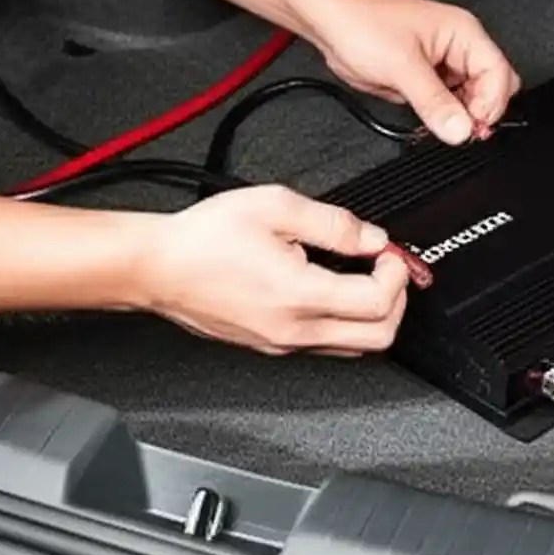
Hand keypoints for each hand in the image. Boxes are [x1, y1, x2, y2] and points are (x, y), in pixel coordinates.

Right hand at [134, 185, 408, 355]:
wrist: (156, 266)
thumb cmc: (203, 239)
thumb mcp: (276, 207)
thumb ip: (334, 223)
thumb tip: (373, 238)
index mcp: (300, 297)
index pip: (379, 302)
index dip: (397, 273)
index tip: (389, 252)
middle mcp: (295, 331)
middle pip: (379, 338)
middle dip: (397, 301)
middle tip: (388, 270)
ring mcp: (283, 344)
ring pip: (355, 347)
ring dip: (373, 315)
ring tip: (363, 278)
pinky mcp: (271, 346)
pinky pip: (326, 345)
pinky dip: (345, 321)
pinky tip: (333, 290)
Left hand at [298, 0, 520, 144]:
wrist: (330, 22)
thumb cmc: (361, 23)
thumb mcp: (402, 66)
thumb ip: (434, 102)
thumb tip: (460, 130)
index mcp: (464, 33)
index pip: (499, 75)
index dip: (490, 104)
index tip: (471, 126)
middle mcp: (458, 47)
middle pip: (491, 89)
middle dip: (478, 112)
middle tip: (458, 128)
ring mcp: (444, 64)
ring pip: (469, 101)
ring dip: (456, 117)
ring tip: (436, 123)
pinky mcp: (427, 79)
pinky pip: (447, 105)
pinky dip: (440, 117)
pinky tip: (426, 120)